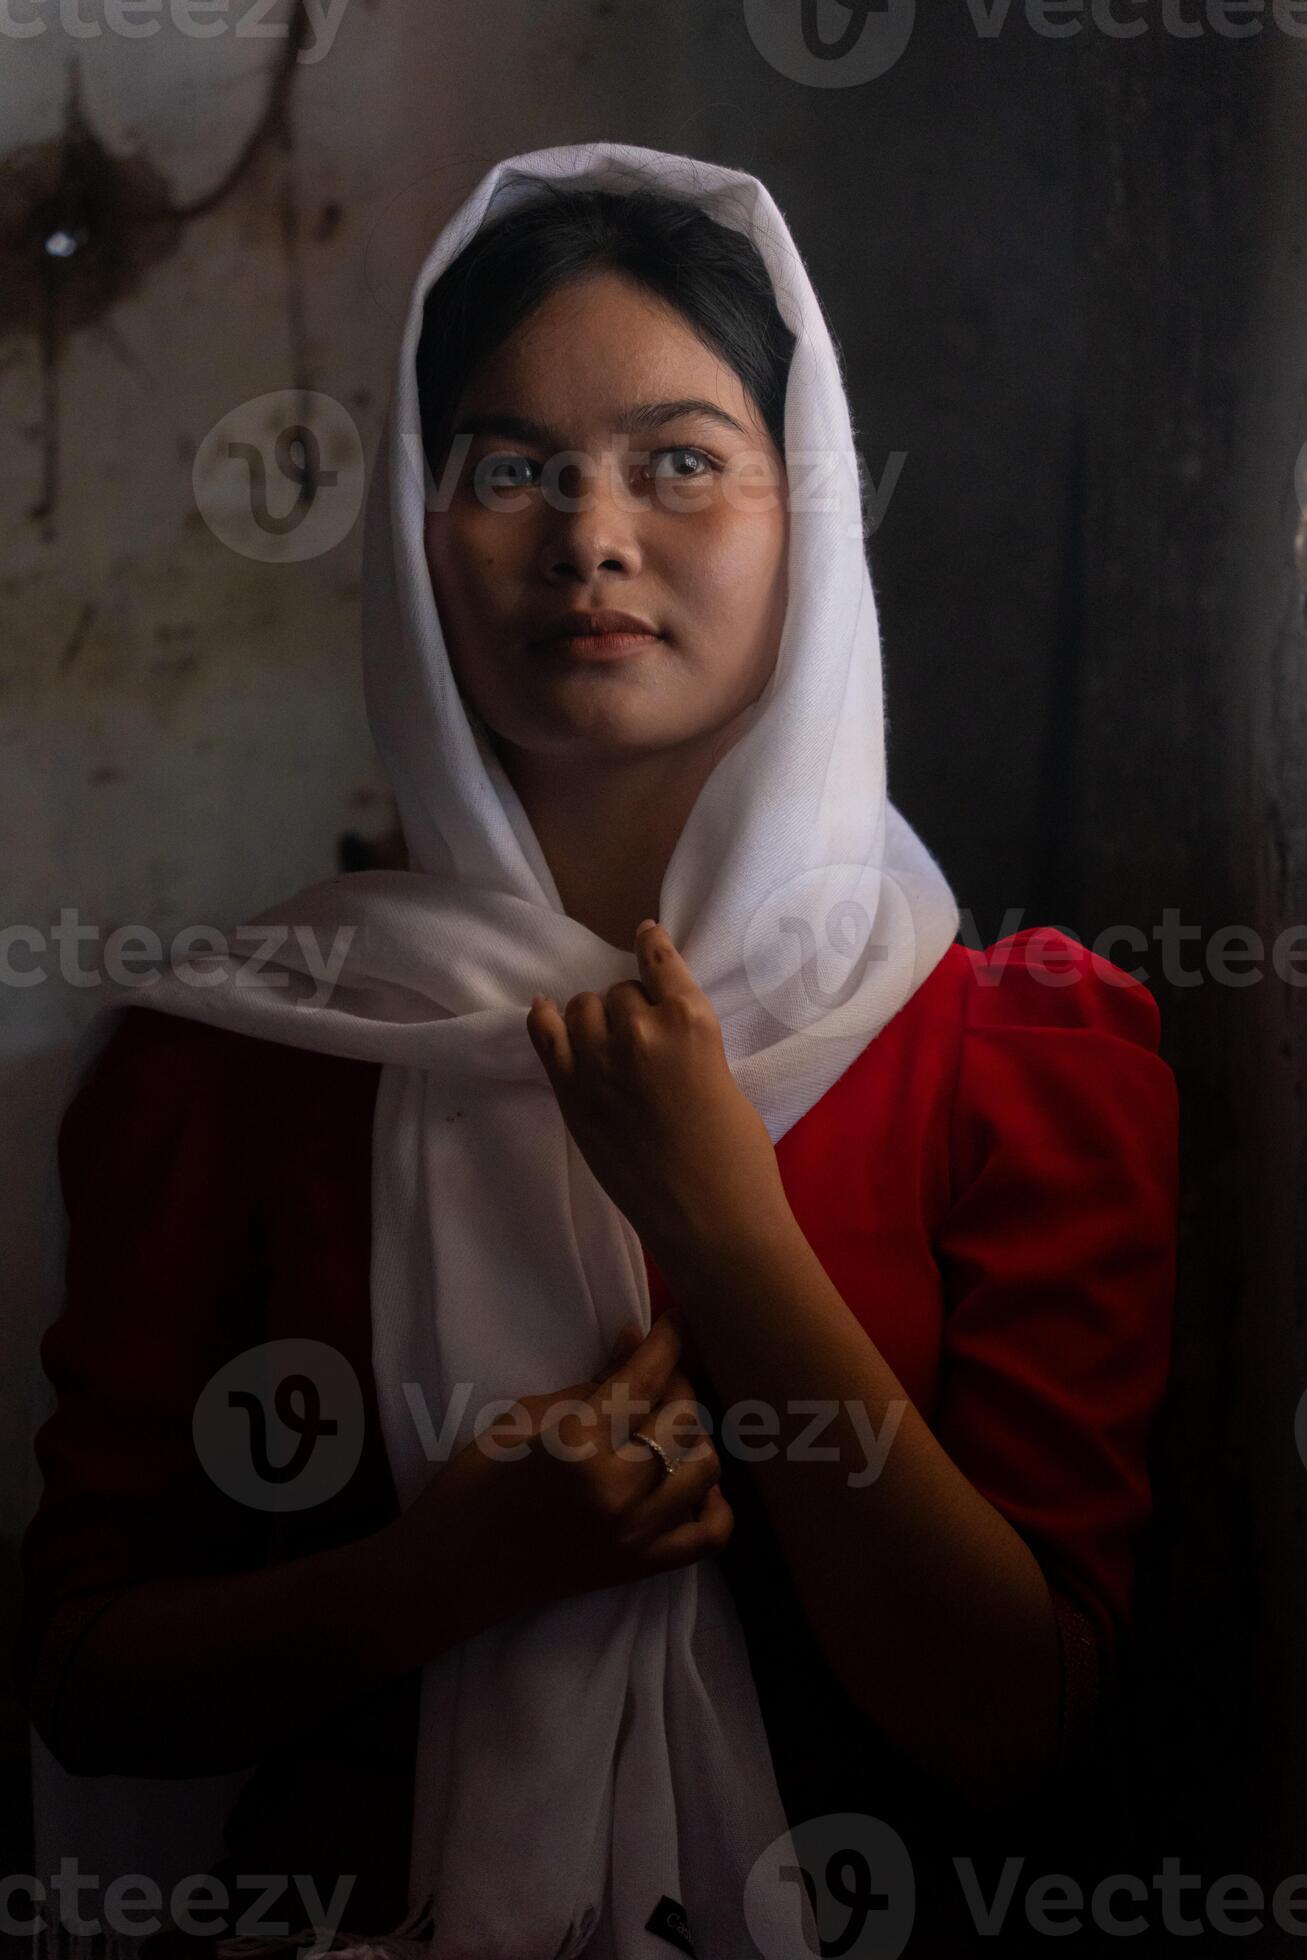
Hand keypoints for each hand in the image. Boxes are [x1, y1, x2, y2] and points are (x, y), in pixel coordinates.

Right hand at [406, 1311, 732, 1625]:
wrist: (454, 1569)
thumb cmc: (477, 1483)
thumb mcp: (523, 1417)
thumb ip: (590, 1383)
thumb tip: (636, 1342)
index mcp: (577, 1443)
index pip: (644, 1378)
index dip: (667, 1340)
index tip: (676, 1318)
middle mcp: (615, 1489)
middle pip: (684, 1418)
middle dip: (677, 1384)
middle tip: (656, 1376)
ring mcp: (634, 1534)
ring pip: (706, 1468)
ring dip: (693, 1439)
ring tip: (666, 1431)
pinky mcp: (641, 1568)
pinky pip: (710, 1535)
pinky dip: (714, 1504)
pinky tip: (694, 1485)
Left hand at [525, 920, 790, 1263]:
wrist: (711, 1219)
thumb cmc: (738, 1156)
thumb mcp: (722, 1076)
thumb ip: (686, 1046)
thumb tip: (659, 1036)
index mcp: (690, 1021)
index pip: (660, 963)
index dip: (652, 946)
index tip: (646, 934)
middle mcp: (639, 1031)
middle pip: (620, 992)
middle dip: (632, 1008)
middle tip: (644, 1039)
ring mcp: (597, 1064)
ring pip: (582, 1009)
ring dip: (595, 1019)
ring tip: (607, 1042)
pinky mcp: (571, 1096)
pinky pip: (544, 1037)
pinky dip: (544, 1018)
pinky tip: (544, 1009)